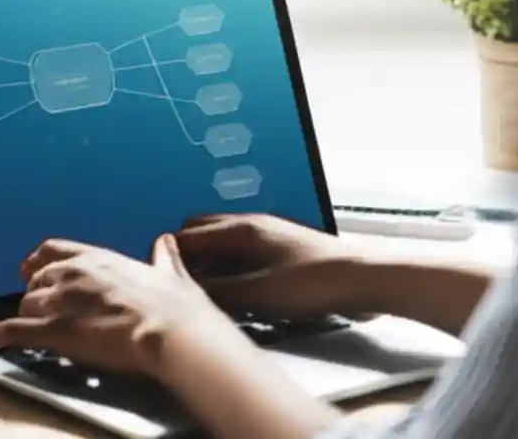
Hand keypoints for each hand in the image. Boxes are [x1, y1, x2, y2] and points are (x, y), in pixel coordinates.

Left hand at [0, 234, 241, 377]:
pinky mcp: (55, 329)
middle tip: (37, 305)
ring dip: (26, 315)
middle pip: (38, 280)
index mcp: (100, 258)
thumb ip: (164, 257)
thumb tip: (165, 242)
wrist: (170, 330)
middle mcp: (75, 274)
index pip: (56, 250)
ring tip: (27, 328)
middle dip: (36, 293)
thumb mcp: (170, 273)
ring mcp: (62, 301)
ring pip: (27, 304)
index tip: (32, 265)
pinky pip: (16, 330)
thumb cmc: (175, 307)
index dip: (40, 259)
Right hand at [176, 213, 366, 317]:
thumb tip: (183, 293)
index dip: (168, 256)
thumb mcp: (259, 294)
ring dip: (207, 259)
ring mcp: (267, 233)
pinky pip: (239, 250)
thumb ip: (218, 292)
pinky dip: (226, 264)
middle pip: (201, 230)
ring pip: (221, 240)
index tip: (157, 278)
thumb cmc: (312, 282)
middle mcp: (251, 224)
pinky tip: (232, 287)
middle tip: (177, 283)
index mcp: (241, 229)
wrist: (361, 276)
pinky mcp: (280, 247)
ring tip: (200, 288)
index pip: (187, 235)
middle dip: (184, 254)